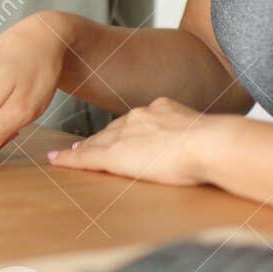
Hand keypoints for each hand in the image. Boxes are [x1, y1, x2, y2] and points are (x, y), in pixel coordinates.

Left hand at [47, 97, 216, 185]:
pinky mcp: (115, 154)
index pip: (134, 122)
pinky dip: (70, 159)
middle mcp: (139, 117)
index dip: (121, 131)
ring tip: (67, 156)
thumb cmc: (215, 146)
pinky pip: (87, 156)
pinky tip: (57, 161)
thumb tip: (203, 145)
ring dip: (83, 149)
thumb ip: (193, 135)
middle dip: (99, 139)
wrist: (208, 144)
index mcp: (161, 110)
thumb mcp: (202, 134)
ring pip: (98, 142)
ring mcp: (125, 134)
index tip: (114, 136)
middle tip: (82, 147)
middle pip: (112, 130)